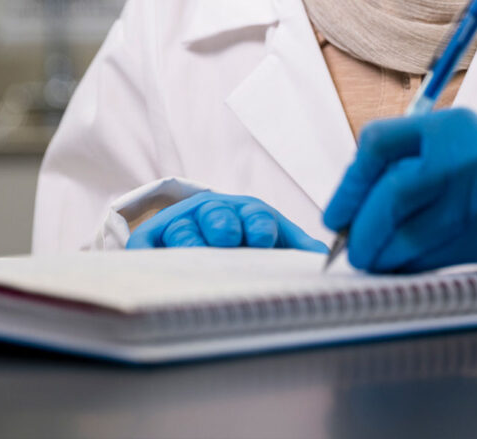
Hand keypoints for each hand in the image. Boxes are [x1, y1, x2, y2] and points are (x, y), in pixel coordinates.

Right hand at [127, 191, 328, 251]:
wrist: (202, 242)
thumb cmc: (246, 246)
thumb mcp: (276, 244)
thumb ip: (300, 252)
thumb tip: (330, 263)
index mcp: (246, 213)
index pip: (254, 214)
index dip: (258, 225)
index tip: (262, 240)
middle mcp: (212, 214)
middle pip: (216, 215)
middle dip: (223, 224)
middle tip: (228, 238)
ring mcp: (181, 225)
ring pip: (183, 229)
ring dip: (189, 239)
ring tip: (194, 252)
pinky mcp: (151, 241)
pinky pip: (146, 244)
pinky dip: (147, 251)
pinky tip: (151, 261)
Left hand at [323, 110, 476, 275]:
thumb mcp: (455, 144)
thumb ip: (407, 160)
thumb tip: (350, 202)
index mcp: (452, 127)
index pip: (381, 142)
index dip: (350, 184)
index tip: (336, 214)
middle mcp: (468, 157)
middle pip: (395, 194)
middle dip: (364, 229)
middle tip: (350, 248)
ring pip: (413, 235)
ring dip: (383, 255)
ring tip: (372, 260)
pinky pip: (435, 259)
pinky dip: (409, 268)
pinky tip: (401, 267)